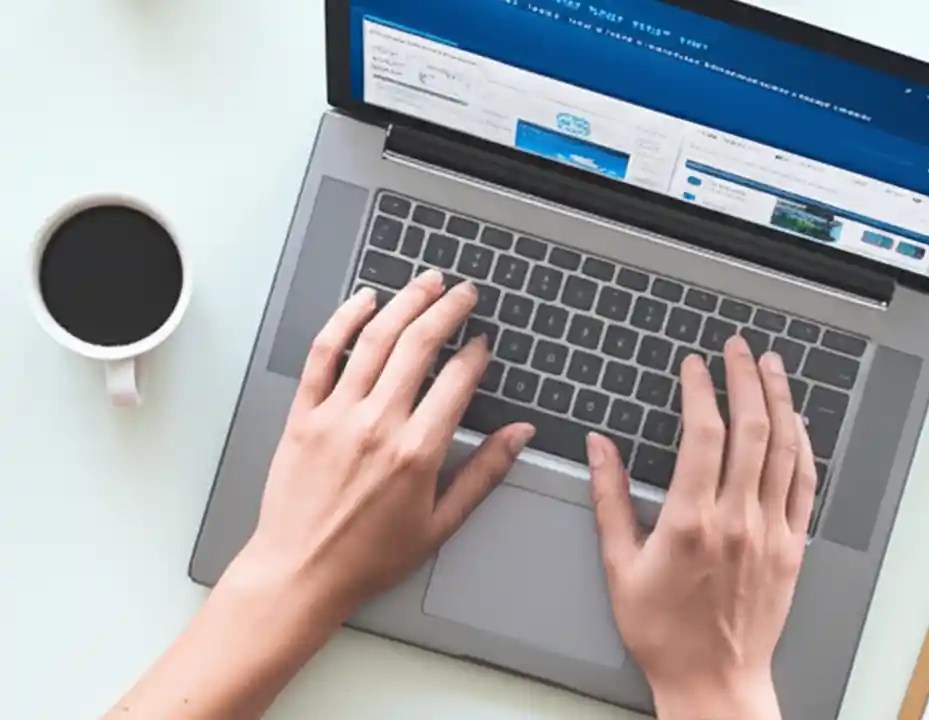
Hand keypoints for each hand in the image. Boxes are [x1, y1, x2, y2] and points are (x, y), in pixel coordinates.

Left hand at [233, 270, 534, 615]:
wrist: (300, 572)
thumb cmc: (369, 557)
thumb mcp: (442, 524)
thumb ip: (485, 473)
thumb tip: (519, 436)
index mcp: (416, 452)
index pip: (456, 380)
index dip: (475, 354)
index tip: (483, 342)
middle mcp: (377, 424)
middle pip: (418, 345)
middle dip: (448, 310)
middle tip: (464, 293)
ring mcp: (337, 415)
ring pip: (375, 339)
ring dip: (405, 303)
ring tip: (427, 283)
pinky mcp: (303, 415)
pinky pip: (323, 355)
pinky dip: (343, 321)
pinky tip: (363, 301)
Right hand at [588, 337, 817, 719]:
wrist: (713, 680)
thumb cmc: (663, 632)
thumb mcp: (619, 566)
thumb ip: (609, 499)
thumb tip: (599, 446)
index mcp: (690, 522)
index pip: (703, 434)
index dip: (701, 390)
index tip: (694, 366)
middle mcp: (737, 520)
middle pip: (751, 429)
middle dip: (745, 378)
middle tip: (736, 348)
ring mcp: (770, 532)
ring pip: (785, 448)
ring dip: (779, 399)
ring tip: (771, 366)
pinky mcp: (792, 547)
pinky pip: (805, 483)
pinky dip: (802, 445)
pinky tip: (795, 421)